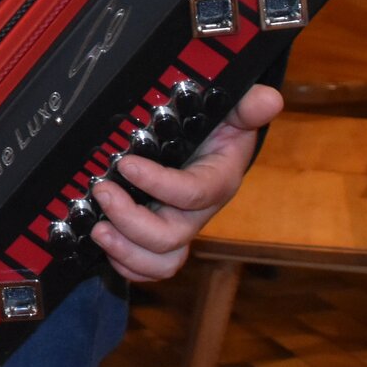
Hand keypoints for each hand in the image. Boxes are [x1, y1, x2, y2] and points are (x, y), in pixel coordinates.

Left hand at [88, 84, 282, 281]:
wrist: (208, 143)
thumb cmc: (215, 125)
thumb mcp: (231, 110)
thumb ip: (246, 105)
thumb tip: (269, 99)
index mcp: (216, 181)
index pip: (192, 194)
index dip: (158, 184)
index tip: (126, 164)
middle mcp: (198, 212)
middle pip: (171, 237)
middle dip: (130, 219)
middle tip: (101, 191)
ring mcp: (178, 227)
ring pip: (161, 261)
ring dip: (126, 250)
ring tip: (97, 228)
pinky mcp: (159, 237)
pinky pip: (149, 268)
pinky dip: (127, 264)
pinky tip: (105, 243)